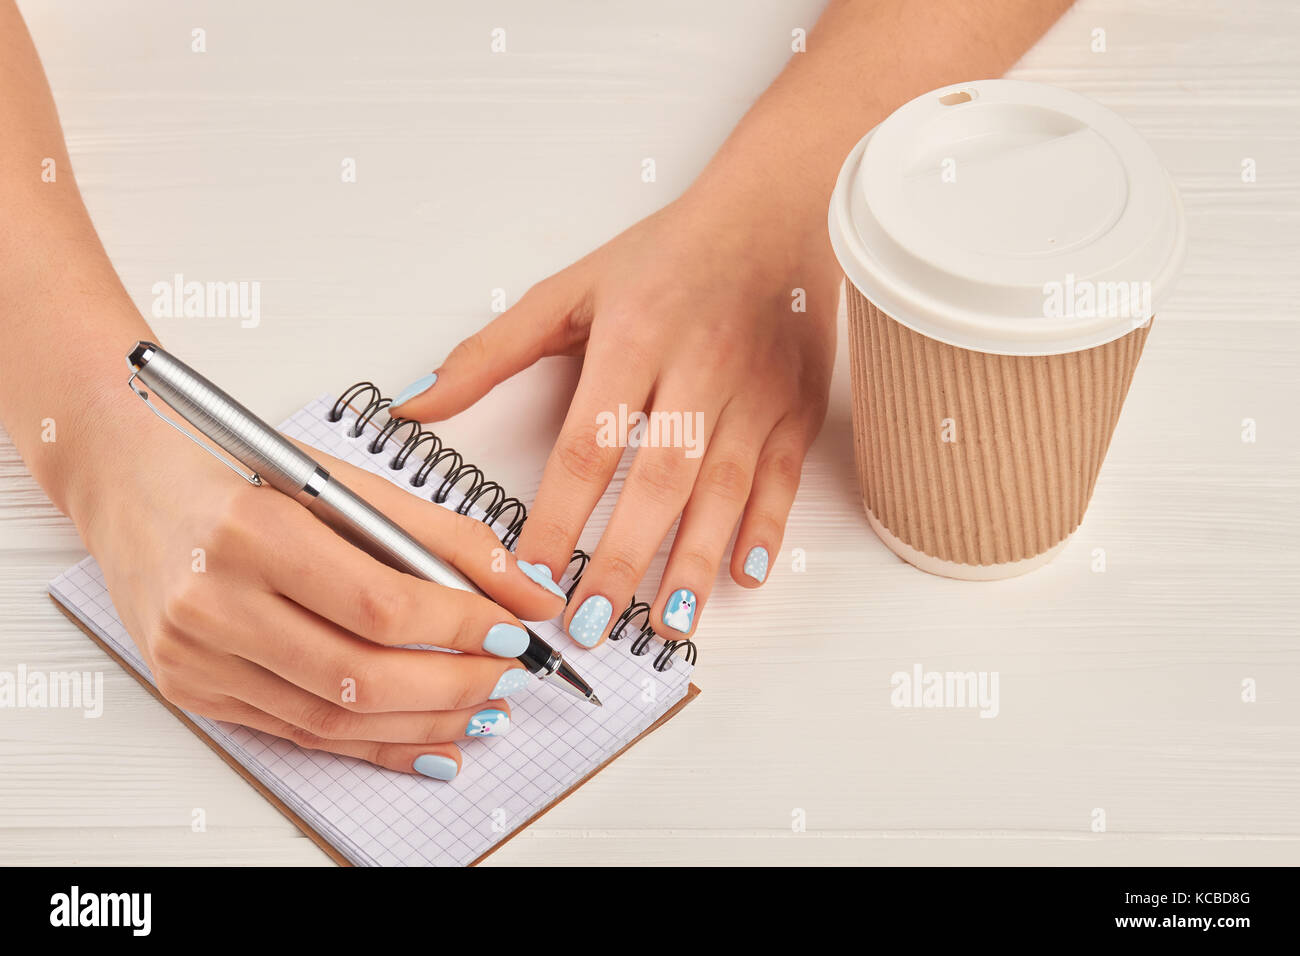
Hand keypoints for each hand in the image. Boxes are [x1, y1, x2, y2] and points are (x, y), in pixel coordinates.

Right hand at [74, 430, 565, 779]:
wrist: (131, 488)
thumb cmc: (244, 476)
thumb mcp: (346, 485)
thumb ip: (446, 537)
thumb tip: (530, 591)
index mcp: (253, 531)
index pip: (379, 604)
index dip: (458, 628)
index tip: (513, 631)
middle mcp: (213, 601)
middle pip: (358, 674)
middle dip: (453, 686)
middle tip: (510, 678)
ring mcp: (196, 656)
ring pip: (332, 718)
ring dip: (424, 724)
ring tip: (484, 710)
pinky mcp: (192, 690)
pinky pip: (298, 734)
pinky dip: (375, 745)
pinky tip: (430, 741)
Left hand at [391, 186, 838, 644]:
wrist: (769, 216)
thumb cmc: (665, 257)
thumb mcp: (569, 292)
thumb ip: (489, 353)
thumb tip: (412, 405)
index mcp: (632, 336)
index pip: (588, 443)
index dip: (558, 516)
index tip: (531, 573)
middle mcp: (698, 366)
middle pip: (658, 478)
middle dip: (624, 558)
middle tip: (591, 624)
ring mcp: (754, 391)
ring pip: (723, 488)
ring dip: (694, 561)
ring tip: (665, 626)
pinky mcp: (795, 407)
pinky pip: (781, 477)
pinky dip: (766, 527)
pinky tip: (744, 575)